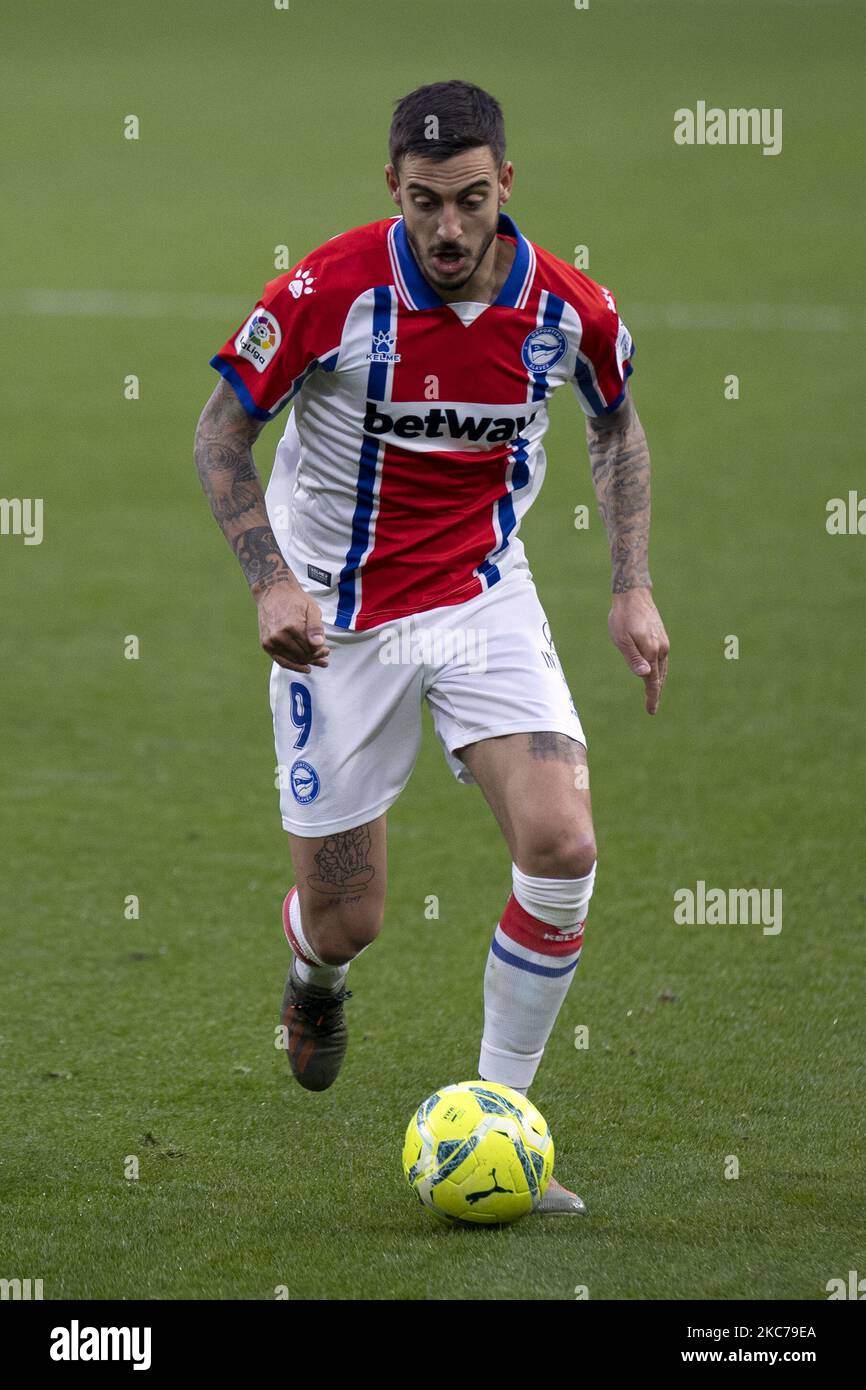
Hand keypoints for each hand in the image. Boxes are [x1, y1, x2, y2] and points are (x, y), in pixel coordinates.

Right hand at [254, 576, 330, 672]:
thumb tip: (318, 644)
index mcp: (292, 627)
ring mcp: (270, 641)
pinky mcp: (265, 643)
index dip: (320, 652)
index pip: (310, 648)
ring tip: (317, 662)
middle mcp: (279, 636)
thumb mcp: (311, 608)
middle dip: (314, 658)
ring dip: (306, 662)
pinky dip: (293, 665)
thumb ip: (316, 627)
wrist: (272, 591)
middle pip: (302, 656)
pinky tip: (303, 667)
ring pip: (292, 660)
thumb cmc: (294, 599)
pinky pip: (281, 660)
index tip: (327, 652)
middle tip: (324, 657)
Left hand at [608, 587, 669, 714]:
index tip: (650, 711)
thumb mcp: (621, 639)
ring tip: (653, 693)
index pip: (652, 680)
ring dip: (658, 681)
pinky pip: (662, 659)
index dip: (651, 696)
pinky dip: (659, 669)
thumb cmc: (622, 617)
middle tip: (652, 708)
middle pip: (660, 676)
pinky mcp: (661, 636)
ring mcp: (663, 642)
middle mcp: (661, 648)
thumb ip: (633, 658)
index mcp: (651, 651)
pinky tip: (654, 671)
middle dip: (655, 692)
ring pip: (662, 668)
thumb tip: (645, 675)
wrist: (633, 594)